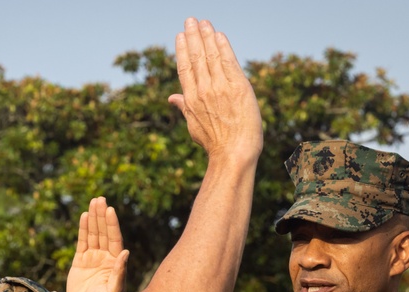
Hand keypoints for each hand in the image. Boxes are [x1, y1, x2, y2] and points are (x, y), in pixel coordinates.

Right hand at [67, 197, 128, 291]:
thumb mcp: (114, 290)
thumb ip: (120, 272)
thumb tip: (126, 252)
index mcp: (115, 262)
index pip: (114, 239)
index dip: (112, 224)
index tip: (110, 210)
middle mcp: (106, 257)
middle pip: (104, 232)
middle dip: (102, 216)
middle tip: (100, 199)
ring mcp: (93, 258)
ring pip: (94, 234)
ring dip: (94, 218)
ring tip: (94, 202)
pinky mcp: (80, 261)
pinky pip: (82, 241)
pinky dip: (83, 229)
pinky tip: (85, 216)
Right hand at [167, 18, 262, 160]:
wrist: (234, 154)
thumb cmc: (215, 144)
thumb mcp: (194, 127)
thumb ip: (184, 107)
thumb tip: (171, 98)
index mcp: (191, 100)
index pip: (184, 68)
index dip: (182, 50)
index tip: (180, 36)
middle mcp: (204, 90)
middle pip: (196, 57)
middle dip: (193, 36)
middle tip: (190, 20)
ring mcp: (221, 88)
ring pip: (211, 56)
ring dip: (207, 36)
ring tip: (204, 22)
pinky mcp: (238, 87)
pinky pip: (229, 62)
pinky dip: (223, 47)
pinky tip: (219, 35)